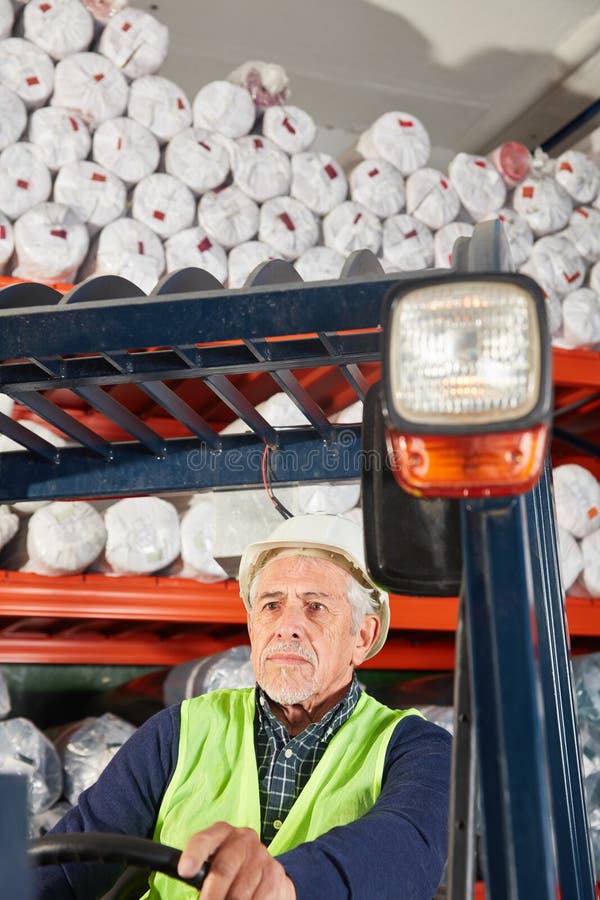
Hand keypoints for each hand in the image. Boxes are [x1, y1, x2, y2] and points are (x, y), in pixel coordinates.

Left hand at [177, 822, 295, 899]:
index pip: (204, 840)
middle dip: (211, 895)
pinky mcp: (274, 874)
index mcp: (221, 833)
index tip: (185, 870)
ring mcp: (261, 855)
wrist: (265, 872)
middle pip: (223, 869)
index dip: (194, 854)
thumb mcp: (214, 863)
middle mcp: (242, 839)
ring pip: (240, 892)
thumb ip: (200, 873)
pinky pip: (258, 899)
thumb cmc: (230, 870)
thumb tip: (187, 879)